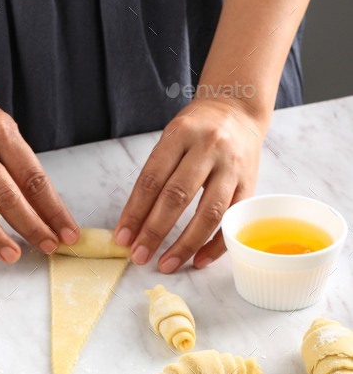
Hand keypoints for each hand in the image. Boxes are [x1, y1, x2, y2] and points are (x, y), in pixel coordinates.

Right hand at [0, 84, 77, 261]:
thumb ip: (22, 170)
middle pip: (4, 194)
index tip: (68, 234)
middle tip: (46, 248)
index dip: (53, 210)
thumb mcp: (5, 133)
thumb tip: (48, 216)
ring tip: (11, 255)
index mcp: (1, 133)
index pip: (33, 178)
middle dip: (29, 226)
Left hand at [115, 97, 266, 270]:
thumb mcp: (171, 139)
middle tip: (139, 256)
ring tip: (166, 264)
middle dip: (154, 231)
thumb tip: (134, 224)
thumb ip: (155, 176)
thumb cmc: (197, 131)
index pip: (152, 179)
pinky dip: (215, 245)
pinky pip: (232, 221)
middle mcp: (208, 148)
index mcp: (180, 135)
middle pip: (177, 196)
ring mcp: (232, 167)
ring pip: (208, 213)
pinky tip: (198, 261)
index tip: (122, 238)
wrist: (238, 109)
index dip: (135, 212)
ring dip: (185, 244)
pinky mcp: (250, 184)